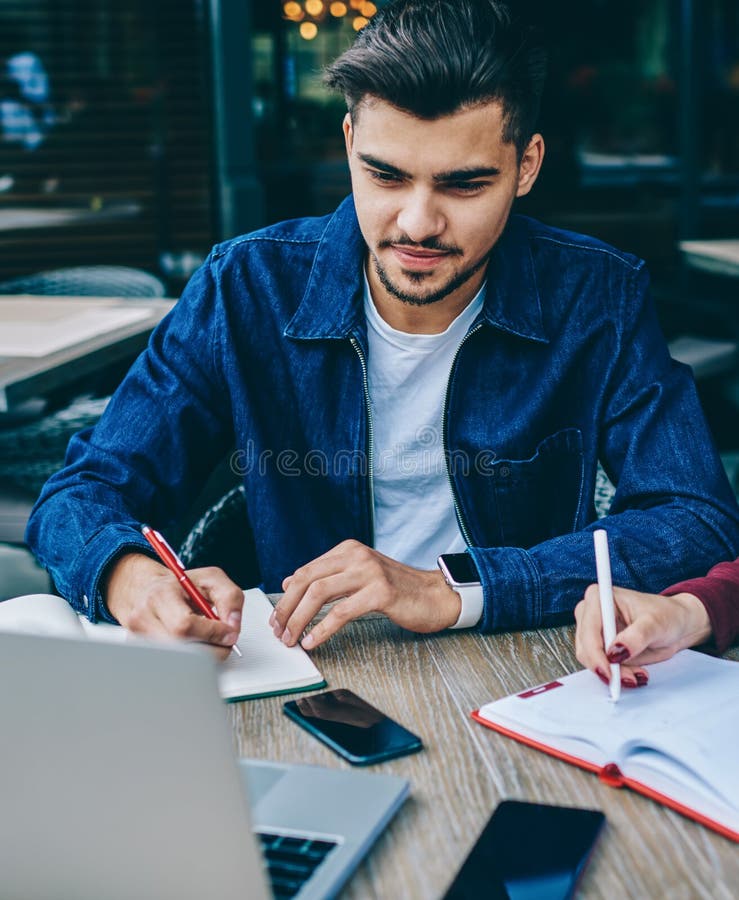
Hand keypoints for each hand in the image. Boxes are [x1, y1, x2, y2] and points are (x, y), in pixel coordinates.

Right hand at [104, 553, 243, 660]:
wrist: (149, 590)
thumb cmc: (180, 586)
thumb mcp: (211, 579)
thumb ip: (230, 597)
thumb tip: (232, 627)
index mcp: (161, 595)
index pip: (184, 626)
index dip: (212, 633)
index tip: (229, 634)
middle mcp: (144, 617)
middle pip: (180, 649)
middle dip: (211, 650)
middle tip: (223, 642)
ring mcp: (138, 637)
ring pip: (177, 661)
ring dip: (201, 656)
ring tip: (205, 639)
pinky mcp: (139, 652)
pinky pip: (171, 664)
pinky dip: (188, 659)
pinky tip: (191, 644)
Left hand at [271, 540, 461, 649]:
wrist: (436, 596)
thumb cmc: (398, 591)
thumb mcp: (359, 576)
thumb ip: (329, 577)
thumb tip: (290, 583)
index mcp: (348, 550)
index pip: (306, 571)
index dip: (286, 597)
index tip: (277, 618)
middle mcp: (356, 555)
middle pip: (307, 580)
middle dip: (287, 608)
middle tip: (278, 631)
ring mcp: (369, 572)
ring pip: (319, 594)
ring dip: (299, 619)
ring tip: (291, 639)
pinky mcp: (380, 592)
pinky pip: (341, 612)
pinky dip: (321, 629)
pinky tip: (312, 641)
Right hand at [574, 584, 711, 686]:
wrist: (677, 625)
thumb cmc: (667, 615)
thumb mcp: (655, 624)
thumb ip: (636, 637)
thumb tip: (615, 652)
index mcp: (599, 597)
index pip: (588, 630)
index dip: (596, 653)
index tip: (609, 672)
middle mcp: (591, 613)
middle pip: (586, 647)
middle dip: (607, 667)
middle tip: (630, 678)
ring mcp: (594, 631)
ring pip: (592, 660)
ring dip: (614, 673)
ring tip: (638, 674)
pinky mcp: (601, 647)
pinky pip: (602, 667)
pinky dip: (617, 674)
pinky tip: (634, 672)